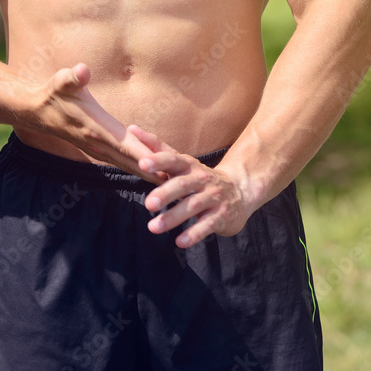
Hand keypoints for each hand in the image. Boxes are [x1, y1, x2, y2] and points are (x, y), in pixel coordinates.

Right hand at [19, 63, 172, 182]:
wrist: (38, 112)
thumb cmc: (54, 93)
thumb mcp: (61, 81)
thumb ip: (73, 77)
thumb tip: (81, 70)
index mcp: (97, 129)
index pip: (126, 145)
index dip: (145, 155)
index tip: (165, 166)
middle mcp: (99, 144)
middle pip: (133, 162)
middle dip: (156, 171)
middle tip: (182, 182)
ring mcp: (99, 150)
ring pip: (129, 166)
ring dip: (149, 173)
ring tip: (175, 182)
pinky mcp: (99, 150)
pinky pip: (123, 163)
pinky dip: (139, 169)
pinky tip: (152, 173)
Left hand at [129, 124, 251, 246]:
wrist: (239, 191)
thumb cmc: (199, 177)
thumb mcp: (182, 162)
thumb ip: (157, 149)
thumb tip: (131, 128)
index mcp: (189, 165)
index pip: (173, 160)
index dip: (158, 161)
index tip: (142, 163)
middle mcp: (202, 179)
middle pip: (182, 185)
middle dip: (165, 193)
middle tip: (149, 204)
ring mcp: (213, 197)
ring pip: (193, 206)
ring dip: (173, 217)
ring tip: (154, 227)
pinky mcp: (221, 216)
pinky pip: (207, 225)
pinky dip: (193, 234)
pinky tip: (180, 242)